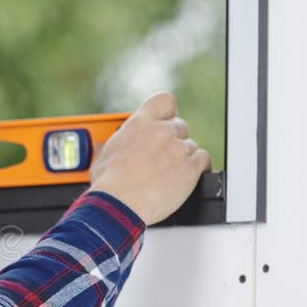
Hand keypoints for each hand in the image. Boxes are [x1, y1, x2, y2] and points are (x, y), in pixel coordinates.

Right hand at [89, 92, 211, 224]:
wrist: (120, 204)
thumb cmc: (109, 185)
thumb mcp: (102, 158)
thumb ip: (112, 147)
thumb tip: (103, 149)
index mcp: (139, 124)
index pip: (164, 101)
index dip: (168, 112)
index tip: (166, 122)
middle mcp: (161, 132)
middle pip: (180, 126)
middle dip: (175, 139)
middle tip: (165, 155)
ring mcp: (177, 148)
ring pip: (190, 145)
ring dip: (183, 157)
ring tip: (171, 173)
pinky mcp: (190, 167)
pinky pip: (203, 159)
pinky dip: (199, 167)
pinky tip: (190, 175)